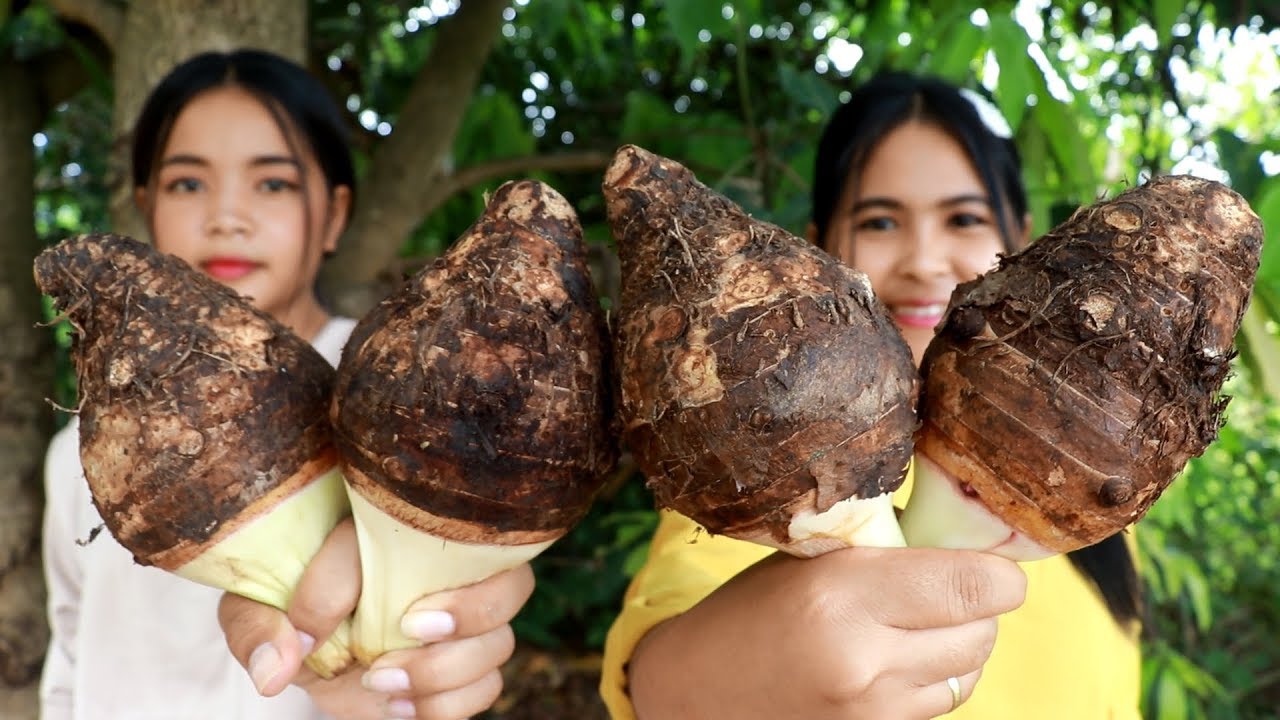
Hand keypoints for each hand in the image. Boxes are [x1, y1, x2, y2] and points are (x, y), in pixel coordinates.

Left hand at [217, 518, 535, 719]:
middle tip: (408, 632)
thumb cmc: (284, 606)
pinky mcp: (463, 668)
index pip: (420, 531)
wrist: (303, 646)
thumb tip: (275, 671)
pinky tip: (398, 705)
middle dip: (470, 614)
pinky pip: (488, 685)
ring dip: (445, 671)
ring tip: (380, 682)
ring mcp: (466, 621)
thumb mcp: (254, 609)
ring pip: (500, 641)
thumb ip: (262, 629)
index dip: (398, 571)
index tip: (327, 621)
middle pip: (510, 583)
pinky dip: (447, 704)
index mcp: (406, 528)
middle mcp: (452, 569)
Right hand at [627, 546, 1025, 719]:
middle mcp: (864, 657)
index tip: (989, 564)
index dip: (997, 573)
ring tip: (916, 624)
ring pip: (970, 670)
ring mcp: (873, 708)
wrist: (697, 691)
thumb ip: (881, 546)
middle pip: (982, 631)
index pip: (972, 586)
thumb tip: (961, 535)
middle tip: (947, 588)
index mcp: (842, 593)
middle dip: (978, 606)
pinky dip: (938, 676)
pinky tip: (898, 658)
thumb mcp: (807, 560)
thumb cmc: (749, 611)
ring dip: (960, 644)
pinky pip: (944, 701)